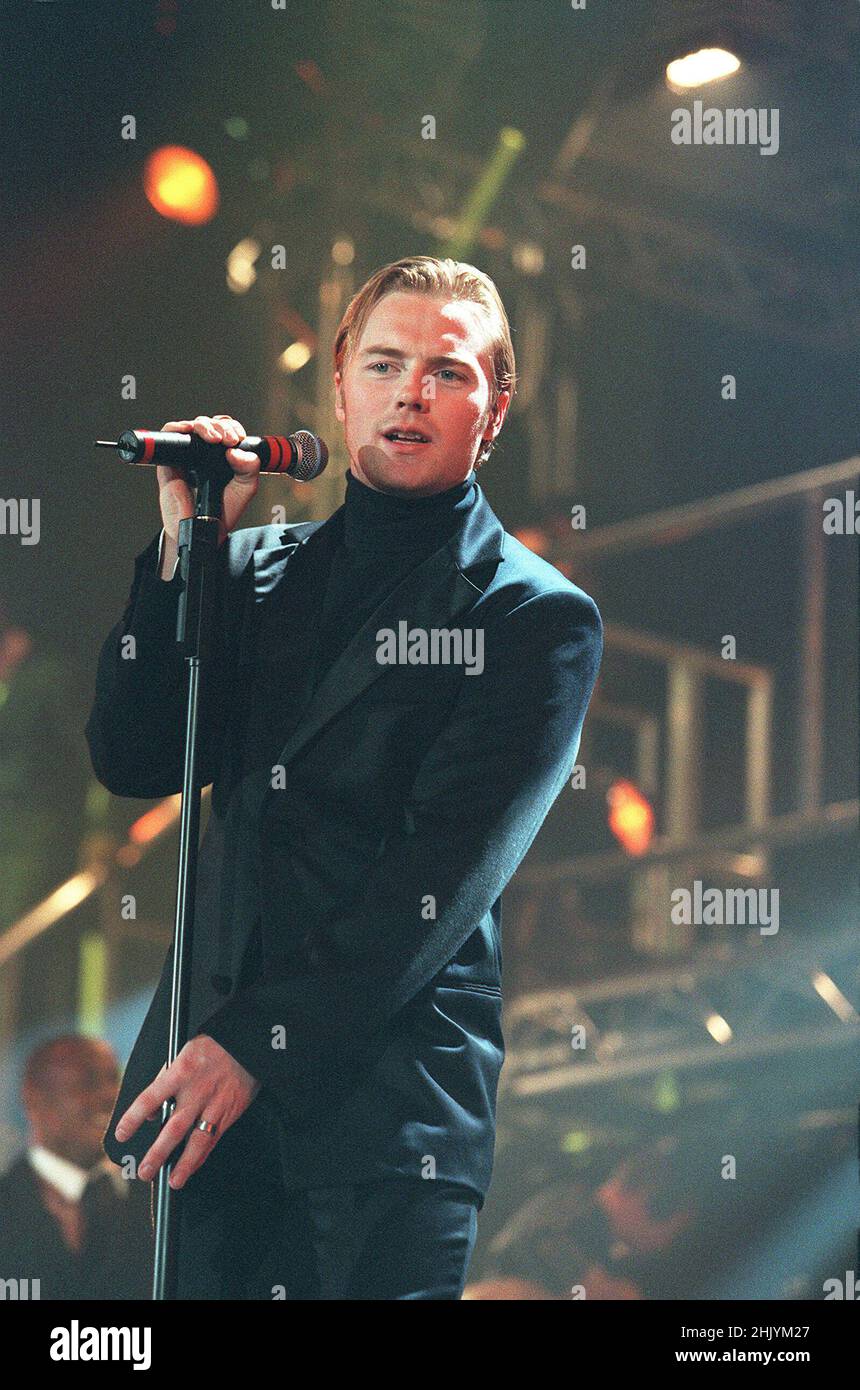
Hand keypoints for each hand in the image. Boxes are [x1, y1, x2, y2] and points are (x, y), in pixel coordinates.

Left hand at [114, 1035, 260, 1189]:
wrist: (246, 1044)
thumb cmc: (211, 1048)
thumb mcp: (182, 1054)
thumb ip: (164, 1082)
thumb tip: (152, 1113)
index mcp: (180, 1072)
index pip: (150, 1098)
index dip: (133, 1118)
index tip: (121, 1135)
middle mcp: (196, 1091)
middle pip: (174, 1128)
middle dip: (158, 1153)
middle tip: (145, 1171)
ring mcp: (214, 1104)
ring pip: (197, 1140)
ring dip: (184, 1164)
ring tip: (172, 1181)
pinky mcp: (229, 1113)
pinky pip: (213, 1139)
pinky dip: (201, 1156)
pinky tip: (192, 1167)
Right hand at [156, 414, 261, 547]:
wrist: (203, 530)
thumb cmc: (221, 511)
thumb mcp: (244, 489)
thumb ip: (249, 469)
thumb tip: (238, 451)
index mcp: (222, 456)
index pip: (226, 430)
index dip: (232, 428)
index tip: (238, 438)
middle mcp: (204, 453)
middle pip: (210, 424)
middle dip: (221, 426)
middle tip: (229, 439)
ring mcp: (186, 455)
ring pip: (193, 426)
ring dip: (204, 426)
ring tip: (214, 438)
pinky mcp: (169, 461)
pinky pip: (169, 435)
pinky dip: (178, 427)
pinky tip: (190, 432)